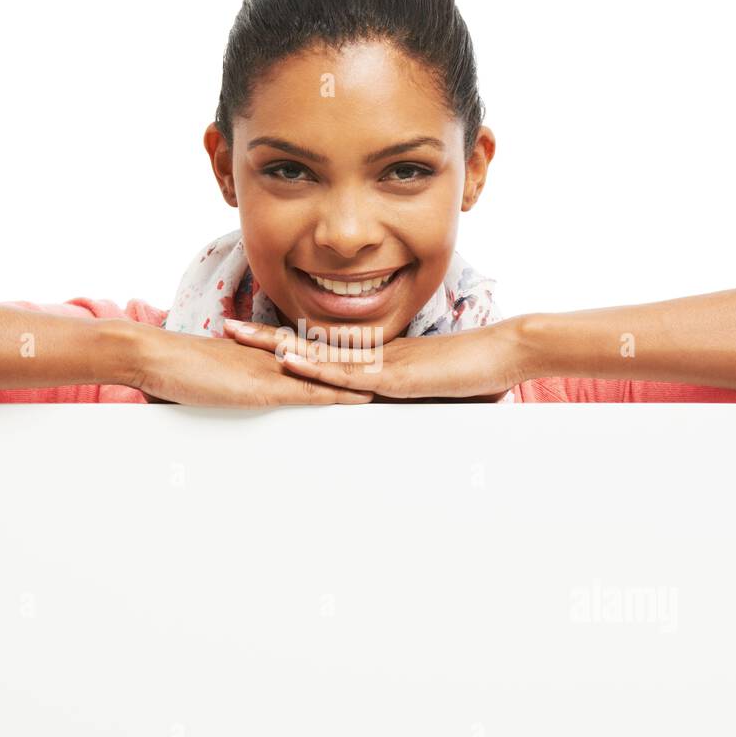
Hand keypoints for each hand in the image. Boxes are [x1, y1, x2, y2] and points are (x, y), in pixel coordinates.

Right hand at [126, 324, 373, 405]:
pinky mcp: (262, 387)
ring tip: (392, 383)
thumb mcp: (211, 373)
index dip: (339, 359)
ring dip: (358, 379)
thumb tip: (234, 386)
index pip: (309, 355)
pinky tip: (358, 398)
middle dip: (361, 366)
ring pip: (325, 374)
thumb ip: (229, 378)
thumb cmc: (175, 366)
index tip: (366, 363)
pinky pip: (307, 391)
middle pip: (327, 360)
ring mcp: (269, 371)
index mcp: (262, 354)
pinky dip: (335, 394)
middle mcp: (272, 358)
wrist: (155, 356)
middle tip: (394, 369)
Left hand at [221, 316, 533, 402]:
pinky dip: (315, 367)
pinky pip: (347, 372)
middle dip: (265, 337)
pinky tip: (288, 362)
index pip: (322, 349)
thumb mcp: (431, 390)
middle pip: (308, 343)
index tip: (253, 339)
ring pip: (319, 353)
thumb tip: (390, 408)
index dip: (287, 342)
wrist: (508, 352)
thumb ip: (407, 397)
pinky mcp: (394, 377)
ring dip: (278, 346)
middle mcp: (371, 355)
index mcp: (376, 358)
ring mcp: (381, 363)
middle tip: (227, 328)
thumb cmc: (476, 371)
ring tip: (240, 338)